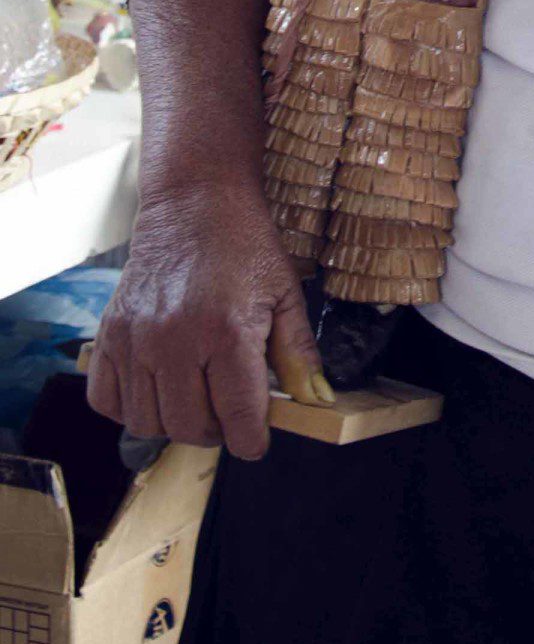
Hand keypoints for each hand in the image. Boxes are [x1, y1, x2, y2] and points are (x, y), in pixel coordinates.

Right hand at [87, 181, 332, 461]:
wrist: (195, 202)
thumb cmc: (245, 245)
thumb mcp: (286, 293)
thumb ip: (299, 353)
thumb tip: (316, 402)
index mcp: (228, 332)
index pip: (238, 420)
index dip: (253, 440)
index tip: (257, 436)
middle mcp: (176, 340)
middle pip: (190, 429)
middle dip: (217, 431)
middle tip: (229, 409)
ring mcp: (136, 338)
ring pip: (148, 423)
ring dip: (175, 421)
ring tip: (197, 394)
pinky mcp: (109, 333)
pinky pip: (107, 402)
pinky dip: (130, 407)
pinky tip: (158, 385)